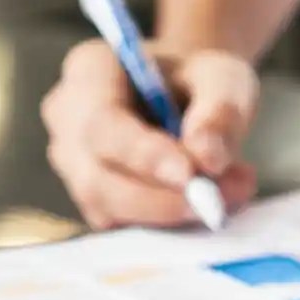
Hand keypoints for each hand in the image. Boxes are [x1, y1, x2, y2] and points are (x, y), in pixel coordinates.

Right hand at [41, 39, 259, 228]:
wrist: (190, 96)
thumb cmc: (199, 80)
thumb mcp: (222, 76)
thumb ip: (220, 111)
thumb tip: (208, 159)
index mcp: (88, 73)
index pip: (103, 123)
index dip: (143, 155)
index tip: (188, 175)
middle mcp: (68, 123)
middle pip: (97, 178)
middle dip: (161, 198)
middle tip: (218, 200)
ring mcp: (75, 168)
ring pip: (110, 210)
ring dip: (171, 214)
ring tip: (231, 193)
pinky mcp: (97, 203)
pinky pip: (124, 227)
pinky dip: (169, 225)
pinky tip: (211, 204)